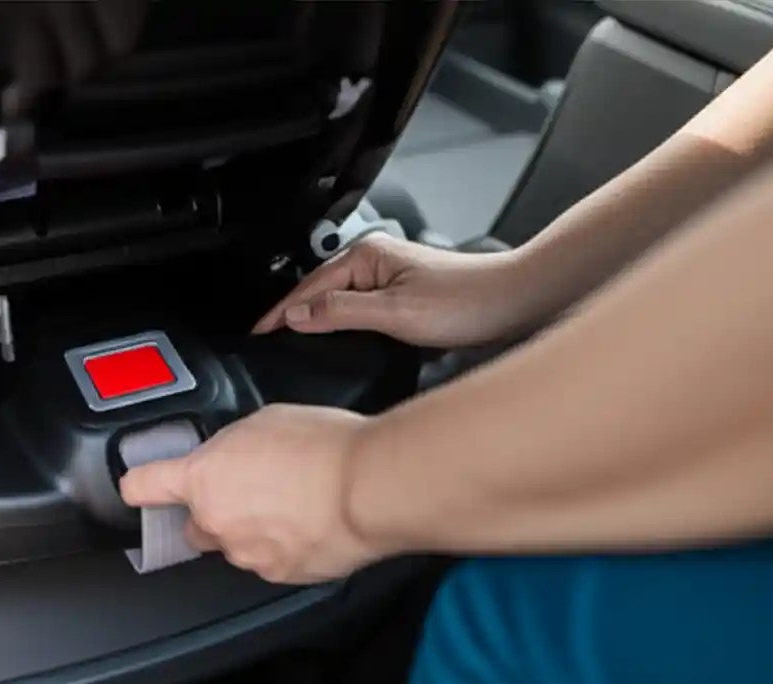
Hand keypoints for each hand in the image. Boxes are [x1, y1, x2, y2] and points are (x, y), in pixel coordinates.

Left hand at [120, 404, 382, 584]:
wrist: (370, 486)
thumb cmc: (323, 446)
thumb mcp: (265, 420)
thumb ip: (233, 445)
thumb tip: (232, 456)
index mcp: (202, 477)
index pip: (142, 488)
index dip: (140, 486)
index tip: (140, 487)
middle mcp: (215, 521)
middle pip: (194, 526)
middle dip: (213, 512)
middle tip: (250, 490)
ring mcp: (246, 554)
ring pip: (235, 546)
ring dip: (252, 530)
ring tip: (293, 504)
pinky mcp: (279, 575)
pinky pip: (270, 561)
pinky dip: (283, 547)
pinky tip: (309, 523)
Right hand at [253, 233, 527, 347]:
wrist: (516, 302)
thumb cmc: (467, 301)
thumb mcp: (395, 312)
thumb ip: (341, 314)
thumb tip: (298, 317)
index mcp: (366, 255)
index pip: (308, 287)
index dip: (280, 312)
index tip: (257, 333)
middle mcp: (375, 260)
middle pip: (318, 290)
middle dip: (292, 313)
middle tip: (265, 340)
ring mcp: (389, 277)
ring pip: (337, 299)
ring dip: (316, 318)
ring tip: (291, 340)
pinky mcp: (403, 295)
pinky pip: (357, 308)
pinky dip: (340, 322)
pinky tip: (337, 337)